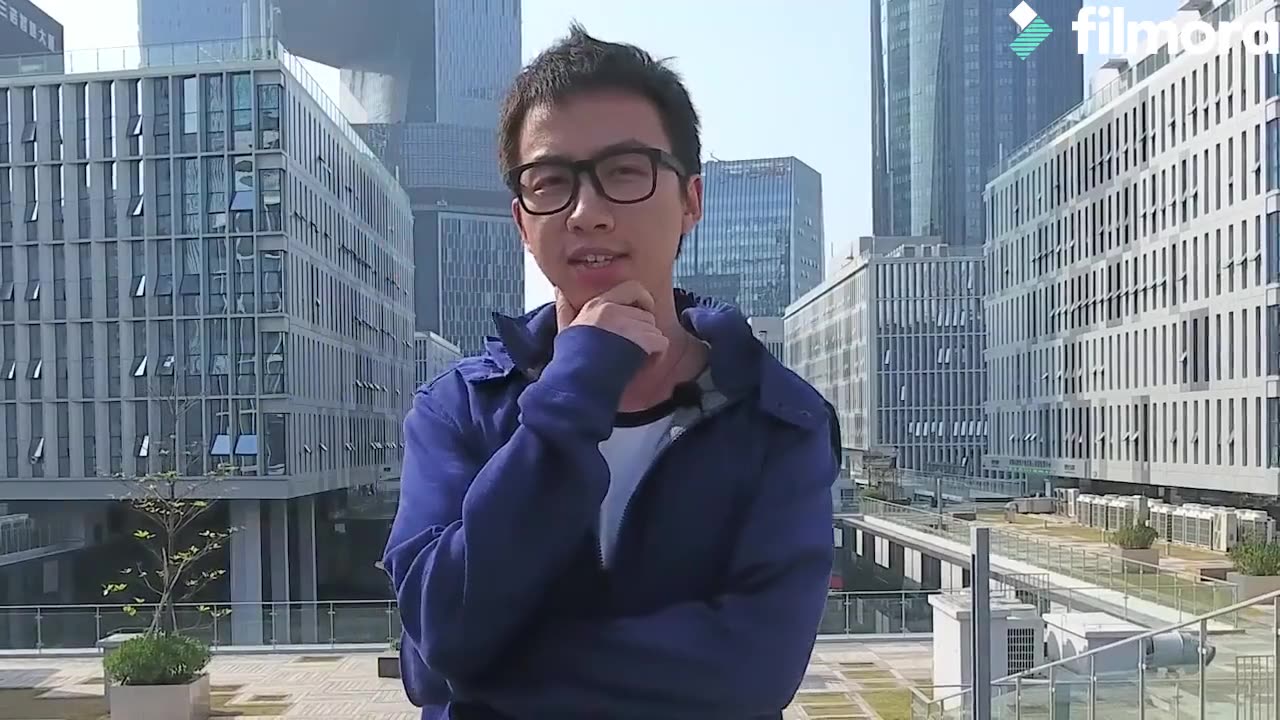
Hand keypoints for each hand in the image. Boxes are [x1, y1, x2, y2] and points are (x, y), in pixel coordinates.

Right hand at [555, 281, 669, 355]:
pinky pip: (661, 343)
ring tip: (634, 358)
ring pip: (654, 329)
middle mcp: (614, 310)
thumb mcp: (564, 331)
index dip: (641, 299)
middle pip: (646, 314)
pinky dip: (657, 356)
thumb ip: (564, 310)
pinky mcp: (641, 341)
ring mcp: (628, 325)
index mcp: (597, 304)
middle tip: (632, 347)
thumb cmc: (570, 362)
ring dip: (648, 345)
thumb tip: (560, 292)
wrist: (576, 385)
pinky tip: (643, 365)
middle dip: (643, 331)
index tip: (639, 311)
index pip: (632, 287)